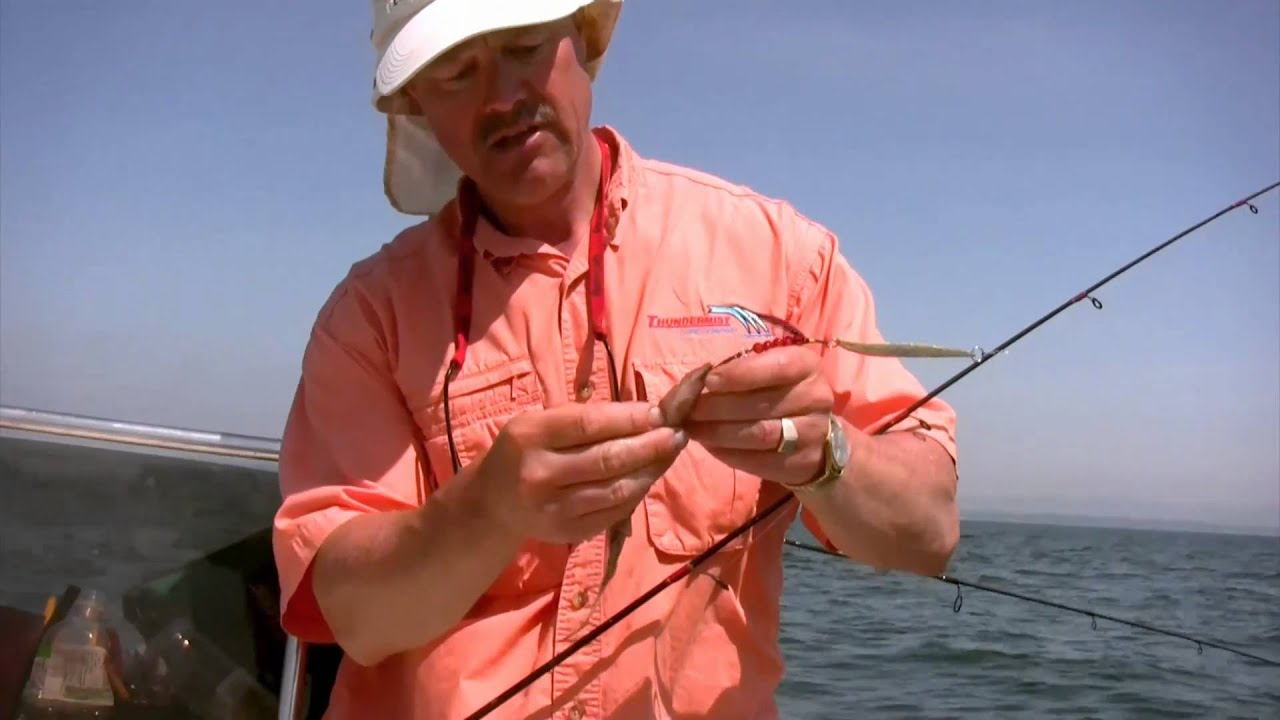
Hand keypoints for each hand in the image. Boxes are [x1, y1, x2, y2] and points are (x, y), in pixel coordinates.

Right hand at [470, 402, 687, 543]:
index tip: (659, 412)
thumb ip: (582, 419)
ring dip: (651, 470)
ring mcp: (556, 508)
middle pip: (608, 459)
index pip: (589, 425)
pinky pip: (615, 511)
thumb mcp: (538, 423)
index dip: (630, 418)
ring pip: (617, 489)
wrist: (493, 505)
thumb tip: (643, 415)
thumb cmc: (523, 452)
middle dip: (650, 445)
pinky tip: (649, 476)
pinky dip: (637, 492)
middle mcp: (541, 474)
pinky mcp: (570, 532)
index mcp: (531, 437)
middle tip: (677, 433)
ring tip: (671, 452)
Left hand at [685, 345, 833, 486]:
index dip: (740, 375)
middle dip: (718, 407)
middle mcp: (816, 397)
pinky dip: (730, 454)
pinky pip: (761, 461)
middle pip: (762, 404)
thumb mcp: (767, 370)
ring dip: (719, 433)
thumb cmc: (778, 392)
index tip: (708, 381)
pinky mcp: (803, 462)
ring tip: (694, 429)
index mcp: (806, 366)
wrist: (812, 435)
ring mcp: (813, 432)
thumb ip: (740, 371)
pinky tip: (711, 446)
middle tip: (689, 411)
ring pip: (759, 434)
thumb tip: (698, 381)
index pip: (776, 367)